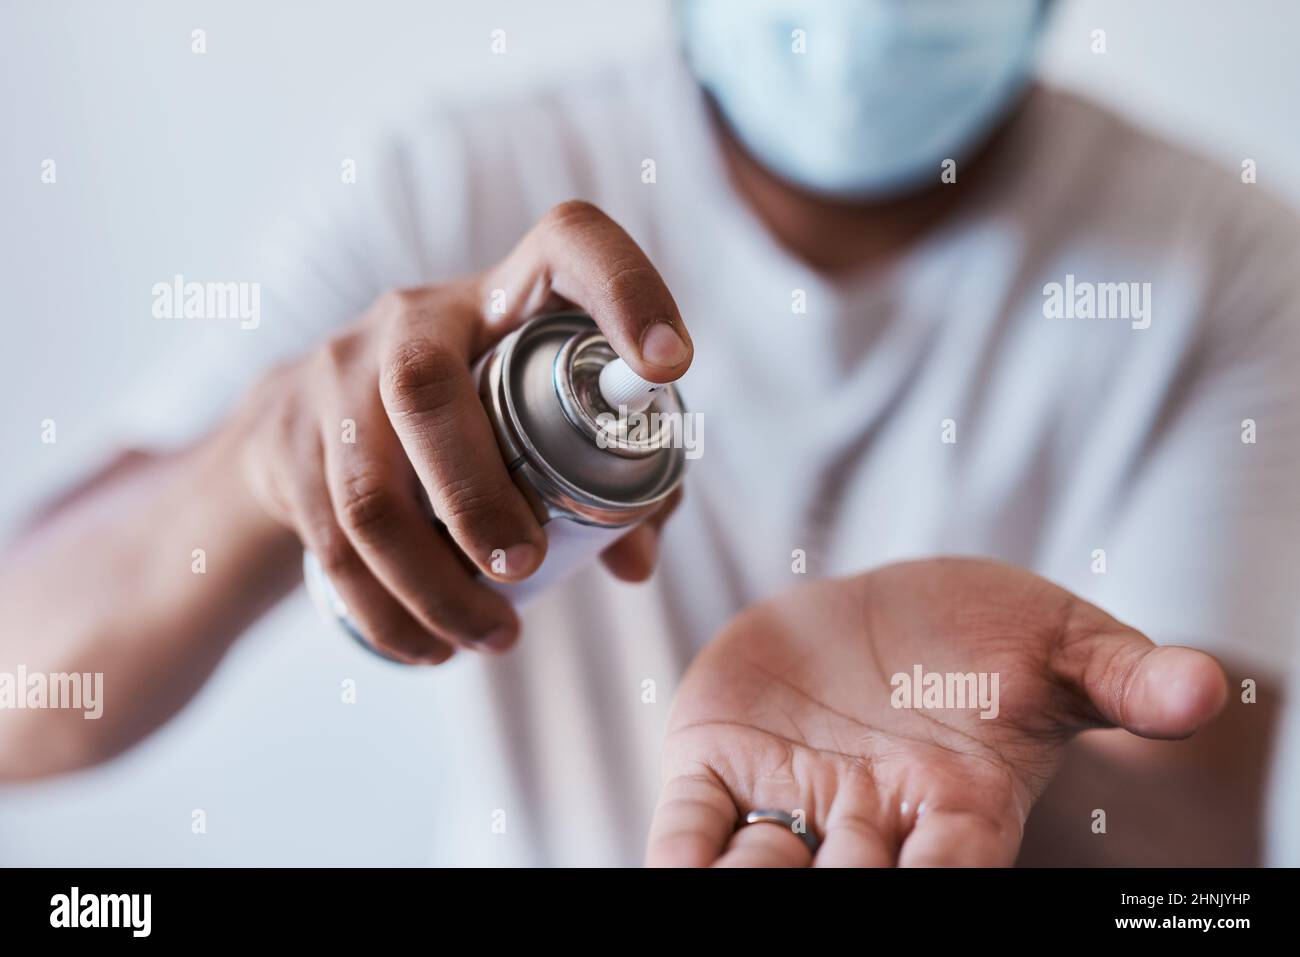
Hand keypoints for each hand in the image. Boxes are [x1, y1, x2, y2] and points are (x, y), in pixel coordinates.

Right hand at [238, 201, 692, 663]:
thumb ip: (610, 483)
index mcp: (506, 295)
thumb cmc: (470, 417)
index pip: (570, 244)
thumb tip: (633, 562)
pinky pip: (331, 542)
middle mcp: (416, 318)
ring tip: (494, 638)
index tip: (668, 364)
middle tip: (527, 568)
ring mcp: (338, 373)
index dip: (625, 288)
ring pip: (369, 491)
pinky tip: (431, 648)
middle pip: (426, 390)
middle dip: (478, 496)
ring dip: (435, 585)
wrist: (311, 413)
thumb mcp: (537, 420)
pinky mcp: (289, 440)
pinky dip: (387, 610)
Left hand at [646, 558, 1226, 866]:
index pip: (951, 872)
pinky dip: (678, 858)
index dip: (937, 885)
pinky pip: (693, 826)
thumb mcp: (1063, 640)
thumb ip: (1124, 675)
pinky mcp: (721, 760)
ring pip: (762, 872)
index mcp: (959, 802)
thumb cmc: (985, 633)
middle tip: (829, 883)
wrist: (892, 605)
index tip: (916, 880)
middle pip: (851, 887)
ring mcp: (790, 796)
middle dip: (837, 892)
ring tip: (738, 896)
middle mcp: (871, 818)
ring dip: (748, 890)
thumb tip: (1204, 689)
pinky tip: (669, 882)